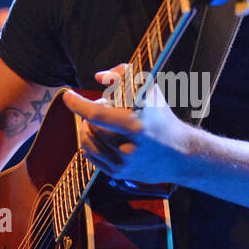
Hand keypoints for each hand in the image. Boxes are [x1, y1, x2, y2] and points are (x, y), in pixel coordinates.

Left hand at [61, 62, 192, 185]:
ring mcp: (124, 162)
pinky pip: (91, 156)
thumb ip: (123, 75)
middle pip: (93, 125)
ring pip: (87, 142)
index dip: (78, 104)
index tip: (67, 95)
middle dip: (92, 113)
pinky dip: (90, 142)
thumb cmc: (161, 117)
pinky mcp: (119, 174)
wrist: (181, 154)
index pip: (97, 114)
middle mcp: (130, 145)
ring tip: (99, 121)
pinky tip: (99, 135)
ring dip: (88, 127)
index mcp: (137, 122)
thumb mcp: (149, 89)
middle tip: (104, 107)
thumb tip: (98, 77)